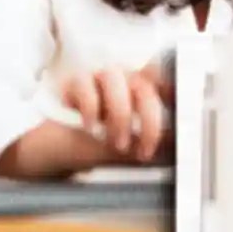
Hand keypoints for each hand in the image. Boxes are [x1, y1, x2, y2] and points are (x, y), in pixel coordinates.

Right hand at [0, 63, 171, 179]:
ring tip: (115, 142)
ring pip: (115, 80)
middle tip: (141, 149)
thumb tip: (179, 145)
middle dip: (148, 119)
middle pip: (143, 85)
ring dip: (119, 114)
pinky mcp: (72, 83)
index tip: (182, 104)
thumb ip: (150, 144)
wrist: (50, 152)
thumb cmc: (90, 147)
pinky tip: (90, 126)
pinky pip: (85, 85)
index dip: (174, 87)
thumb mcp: (126, 150)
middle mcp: (121, 83)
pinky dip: (91, 108)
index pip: (162, 82)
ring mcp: (96, 80)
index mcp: (139, 94)